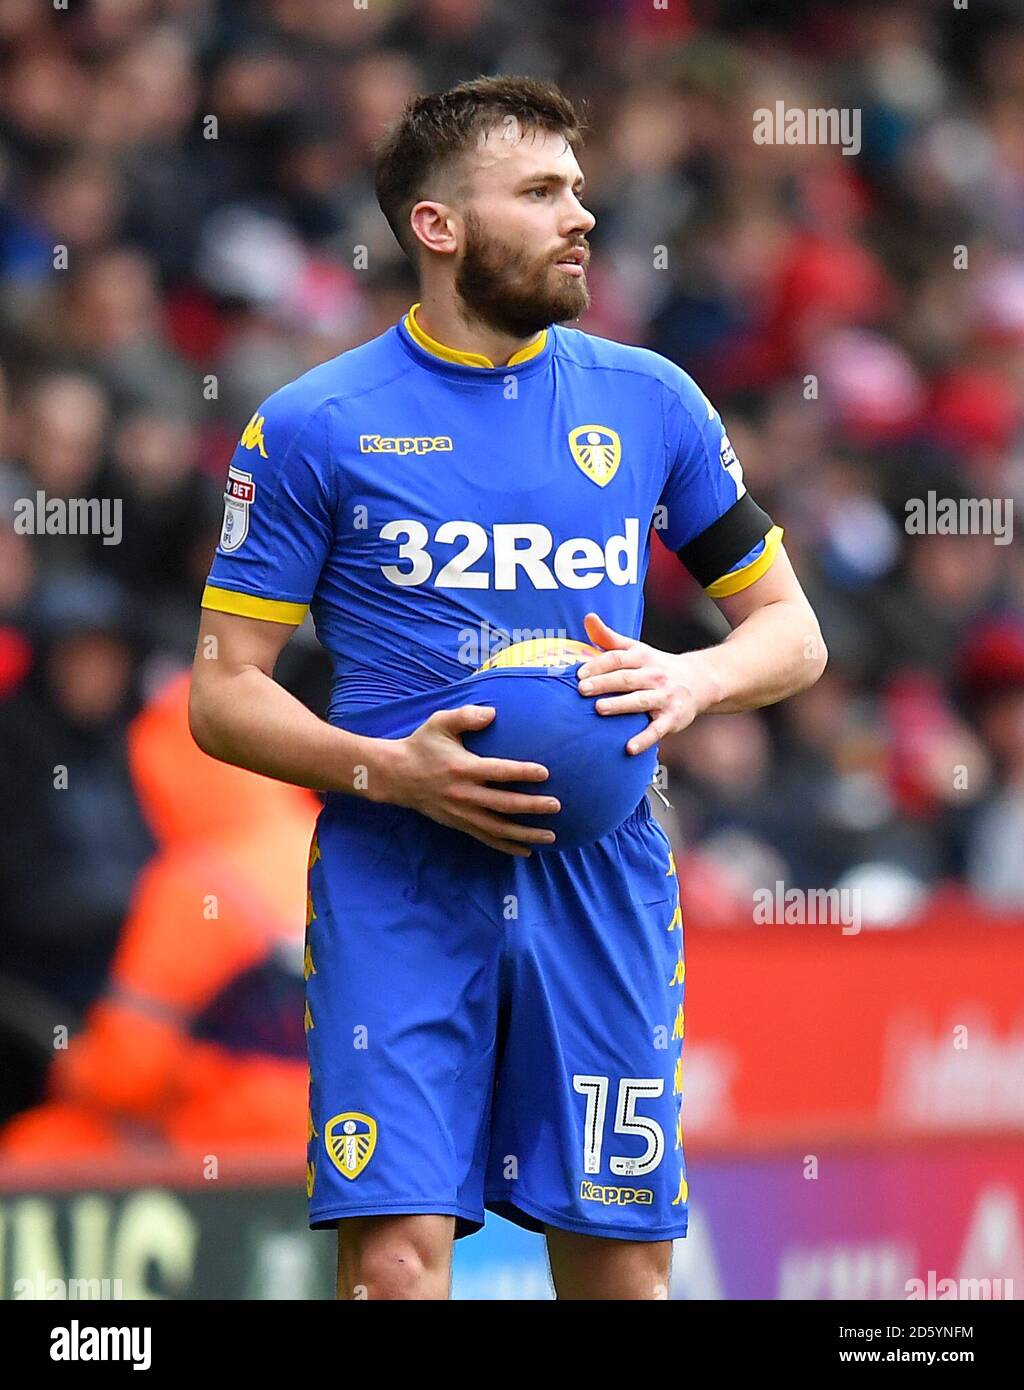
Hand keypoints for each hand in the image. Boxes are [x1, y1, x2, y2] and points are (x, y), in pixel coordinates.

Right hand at [374, 705, 558, 855]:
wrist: (395, 775)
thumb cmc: (421, 745)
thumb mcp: (439, 723)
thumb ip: (466, 716)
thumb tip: (493, 713)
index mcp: (463, 768)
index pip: (498, 771)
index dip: (522, 772)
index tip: (545, 773)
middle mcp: (464, 794)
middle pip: (503, 804)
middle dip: (532, 806)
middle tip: (556, 805)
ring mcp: (461, 813)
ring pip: (498, 827)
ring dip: (525, 833)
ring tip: (551, 835)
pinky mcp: (459, 824)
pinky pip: (486, 838)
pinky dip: (507, 846)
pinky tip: (527, 850)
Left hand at [575, 612, 723, 755]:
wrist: (700, 681)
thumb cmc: (657, 666)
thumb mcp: (637, 649)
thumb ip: (610, 638)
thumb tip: (588, 618)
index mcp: (642, 657)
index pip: (618, 658)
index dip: (598, 664)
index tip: (579, 673)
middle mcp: (654, 675)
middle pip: (626, 678)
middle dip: (604, 683)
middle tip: (582, 689)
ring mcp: (664, 697)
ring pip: (640, 701)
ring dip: (620, 705)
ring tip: (599, 708)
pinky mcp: (673, 718)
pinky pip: (657, 729)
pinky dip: (644, 739)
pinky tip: (629, 748)